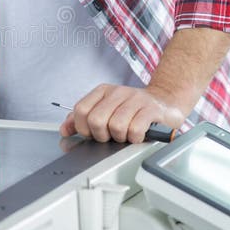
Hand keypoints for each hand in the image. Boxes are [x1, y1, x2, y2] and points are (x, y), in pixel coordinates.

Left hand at [58, 83, 184, 143]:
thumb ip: (82, 120)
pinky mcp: (151, 110)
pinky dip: (134, 138)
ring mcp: (135, 99)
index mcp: (103, 91)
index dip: (83, 128)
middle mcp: (118, 92)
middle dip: (101, 135)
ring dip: (120, 138)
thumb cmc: (132, 110)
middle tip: (111, 136)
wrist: (164, 103)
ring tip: (126, 134)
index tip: (92, 133)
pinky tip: (138, 135)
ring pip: (115, 126)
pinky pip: (134, 130)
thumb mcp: (105, 110)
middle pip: (96, 120)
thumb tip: (64, 130)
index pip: (80, 110)